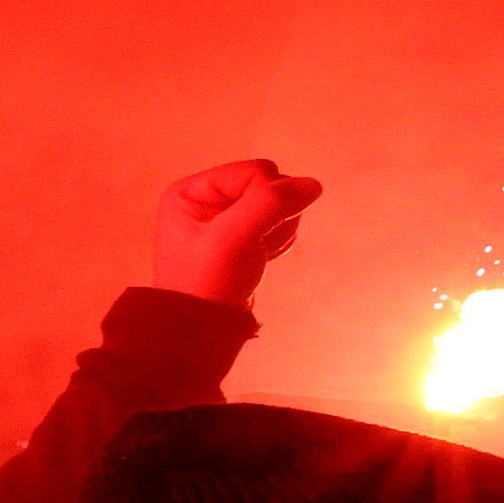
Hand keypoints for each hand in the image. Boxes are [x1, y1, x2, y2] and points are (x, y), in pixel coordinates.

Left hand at [151, 160, 319, 310]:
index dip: (267, 197)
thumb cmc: (208, 281)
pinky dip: (278, 240)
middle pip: (268, 185)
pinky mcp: (243, 237)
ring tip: (254, 253)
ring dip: (277, 229)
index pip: (254, 172)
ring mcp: (226, 218)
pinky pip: (279, 223)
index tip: (253, 230)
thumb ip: (271, 204)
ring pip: (278, 204)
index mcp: (191, 191)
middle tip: (253, 244)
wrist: (202, 330)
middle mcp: (206, 199)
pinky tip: (261, 258)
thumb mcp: (234, 237)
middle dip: (272, 215)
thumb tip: (312, 184)